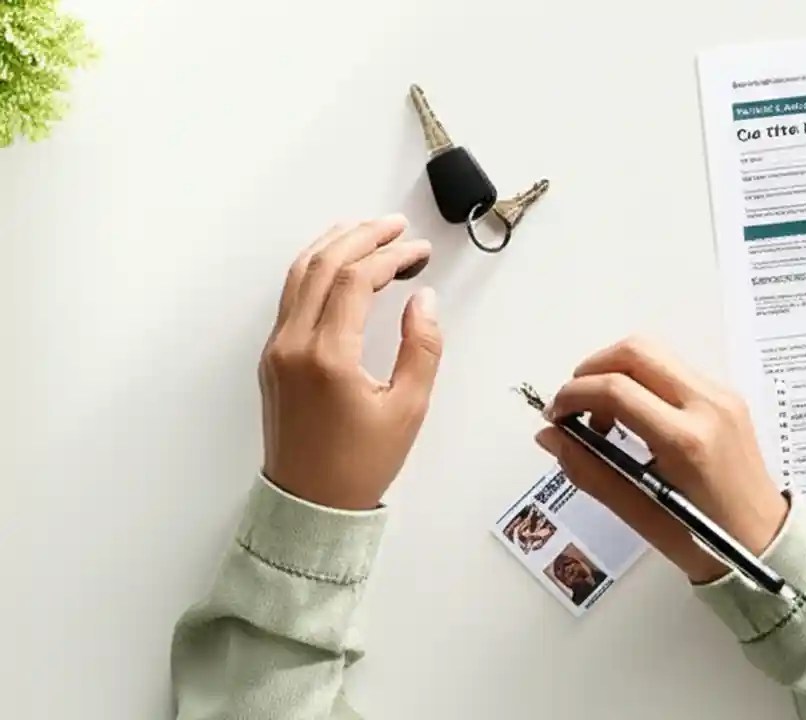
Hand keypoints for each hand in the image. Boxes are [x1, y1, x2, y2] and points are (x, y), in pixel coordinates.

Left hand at [259, 215, 442, 509]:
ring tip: (366, 231)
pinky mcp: (272, 359)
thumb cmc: (360, 465)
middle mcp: (293, 345)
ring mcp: (276, 350)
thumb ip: (421, 347)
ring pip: (298, 276)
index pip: (354, 280)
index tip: (419, 251)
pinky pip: (290, 297)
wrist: (310, 505)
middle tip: (396, 226)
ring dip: (332, 246)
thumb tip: (423, 299)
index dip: (391, 256)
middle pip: (321, 265)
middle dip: (361, 237)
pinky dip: (315, 270)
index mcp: (327, 357)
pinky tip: (338, 267)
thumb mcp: (408, 408)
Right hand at [535, 338, 786, 582]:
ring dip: (617, 373)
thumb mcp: (640, 515)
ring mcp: (722, 395)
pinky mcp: (727, 396)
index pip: (616, 390)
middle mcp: (708, 405)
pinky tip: (634, 419)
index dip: (574, 395)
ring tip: (603, 417)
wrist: (767, 544)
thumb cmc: (705, 542)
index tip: (556, 416)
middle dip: (592, 369)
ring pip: (655, 354)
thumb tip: (550, 437)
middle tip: (574, 405)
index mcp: (687, 440)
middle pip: (636, 352)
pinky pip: (674, 370)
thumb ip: (591, 471)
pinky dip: (642, 381)